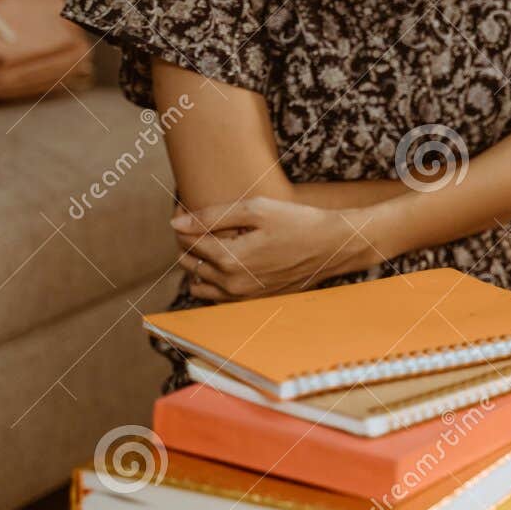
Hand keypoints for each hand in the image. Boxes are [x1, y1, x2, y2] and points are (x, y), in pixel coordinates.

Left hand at [170, 196, 380, 300]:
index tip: (185, 207)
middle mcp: (232, 284)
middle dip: (186, 240)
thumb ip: (213, 216)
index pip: (187, 240)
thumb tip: (176, 223)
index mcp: (229, 258)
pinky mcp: (254, 301)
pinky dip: (211, 282)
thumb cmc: (299, 222)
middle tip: (197, 221)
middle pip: (189, 262)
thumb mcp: (257, 209)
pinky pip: (217, 297)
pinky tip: (224, 263)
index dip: (182, 221)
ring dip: (197, 263)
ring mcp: (243, 297)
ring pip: (199, 284)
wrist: (334, 247)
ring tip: (209, 241)